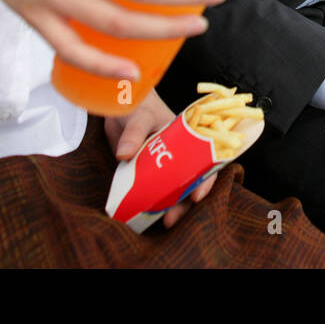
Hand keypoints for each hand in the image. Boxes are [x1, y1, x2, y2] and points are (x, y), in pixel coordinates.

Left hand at [106, 90, 216, 228]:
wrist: (119, 102)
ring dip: (168, 206)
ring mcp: (161, 164)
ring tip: (161, 222)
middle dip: (184, 203)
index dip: (205, 180)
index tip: (197, 197)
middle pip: (189, 182)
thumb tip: (124, 155)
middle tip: (171, 218)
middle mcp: (178, 154)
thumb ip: (133, 134)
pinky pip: (151, 189)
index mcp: (187, 139)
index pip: (204, 161)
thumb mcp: (139, 116)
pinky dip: (149, 202)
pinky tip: (144, 215)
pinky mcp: (144, 170)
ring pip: (171, 189)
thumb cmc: (138, 104)